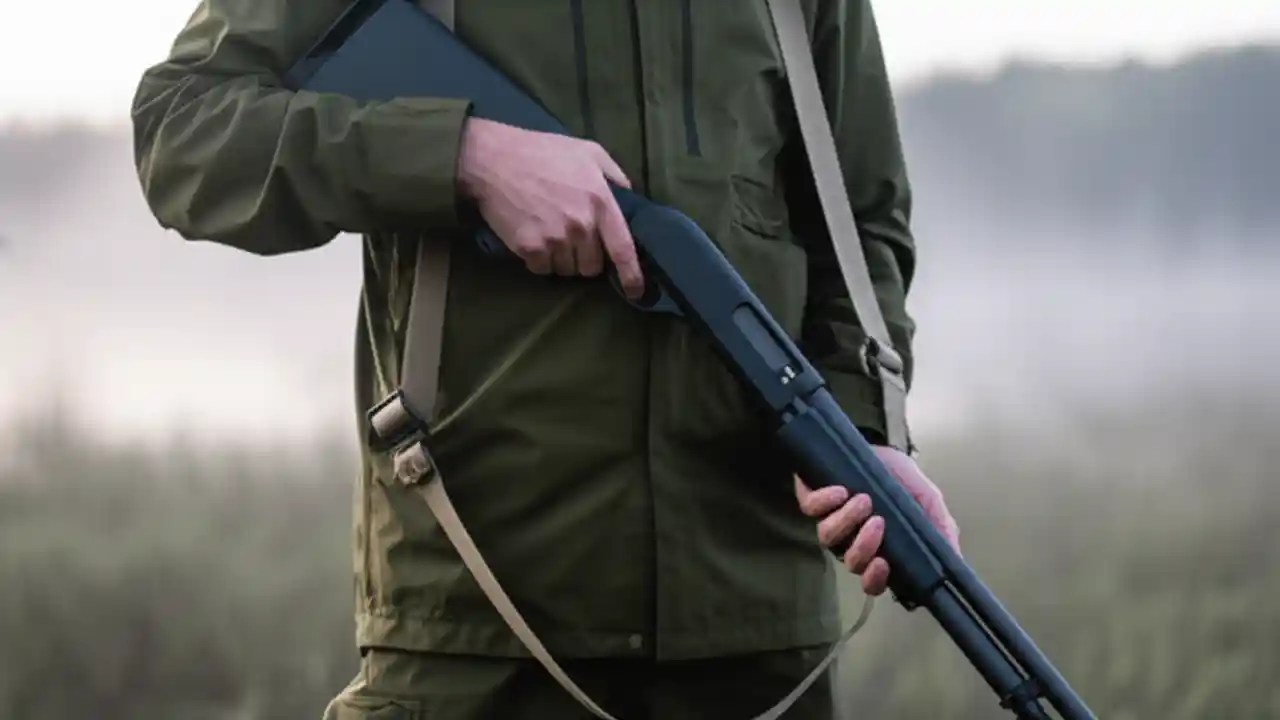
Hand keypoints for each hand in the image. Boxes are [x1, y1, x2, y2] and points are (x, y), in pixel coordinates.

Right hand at [456, 118, 644, 298]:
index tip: (636, 292)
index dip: (632, 276)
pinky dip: (540, 260)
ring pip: (568, 270)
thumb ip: (614, 175)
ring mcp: (555, 239)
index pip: (623, 249)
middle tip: (573, 239)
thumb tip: (628, 199)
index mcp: (600, 202)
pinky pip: (543, 269)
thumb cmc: (542, 152)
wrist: (492, 159)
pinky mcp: (530, 248)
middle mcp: (581, 225)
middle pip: (593, 266)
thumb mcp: (588, 152)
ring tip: (550, 234)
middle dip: (586, 258)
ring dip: (563, 260)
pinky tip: (533, 237)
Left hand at [794, 446, 960, 595]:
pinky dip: (825, 501)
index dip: (875, 580)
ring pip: (828, 538)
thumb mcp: (927, 500)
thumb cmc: (900, 478)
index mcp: (879, 549)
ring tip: (863, 499)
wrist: (879, 445)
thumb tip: (954, 559)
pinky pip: (812, 510)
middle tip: (878, 522)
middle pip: (851, 562)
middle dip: (863, 547)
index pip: (873, 581)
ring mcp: (831, 521)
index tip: (883, 563)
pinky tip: (841, 490)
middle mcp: (852, 541)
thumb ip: (940, 528)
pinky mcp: (812, 500)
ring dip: (847, 521)